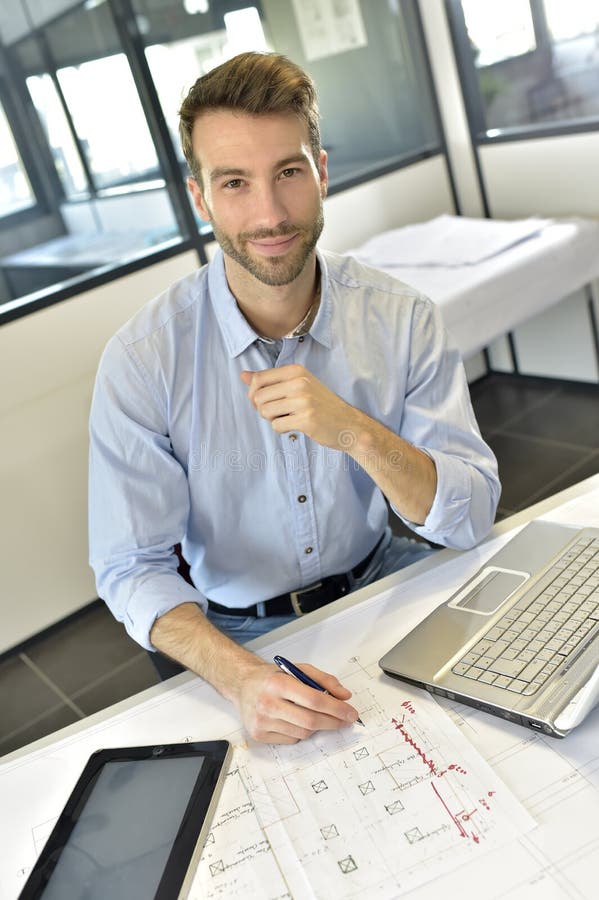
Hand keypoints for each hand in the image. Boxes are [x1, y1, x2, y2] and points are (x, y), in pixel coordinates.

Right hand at [234, 659, 358, 742]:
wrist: (243, 684)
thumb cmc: (273, 677)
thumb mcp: (298, 669)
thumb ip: (324, 680)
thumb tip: (344, 696)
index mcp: (278, 683)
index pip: (314, 699)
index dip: (336, 708)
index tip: (351, 713)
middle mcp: (267, 703)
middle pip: (310, 720)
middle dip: (333, 722)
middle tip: (345, 720)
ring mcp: (262, 721)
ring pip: (302, 733)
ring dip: (317, 727)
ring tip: (317, 716)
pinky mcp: (258, 735)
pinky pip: (291, 740)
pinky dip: (301, 732)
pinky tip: (296, 721)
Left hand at [241, 365, 362, 450]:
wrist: (348, 424)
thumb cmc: (321, 405)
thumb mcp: (297, 385)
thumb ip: (270, 380)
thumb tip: (242, 375)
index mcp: (296, 371)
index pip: (258, 379)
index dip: (253, 394)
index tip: (263, 402)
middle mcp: (299, 382)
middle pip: (258, 397)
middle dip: (263, 409)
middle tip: (278, 413)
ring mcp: (303, 401)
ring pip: (265, 412)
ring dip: (272, 419)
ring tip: (289, 418)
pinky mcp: (306, 419)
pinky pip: (277, 426)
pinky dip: (282, 429)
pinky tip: (295, 426)